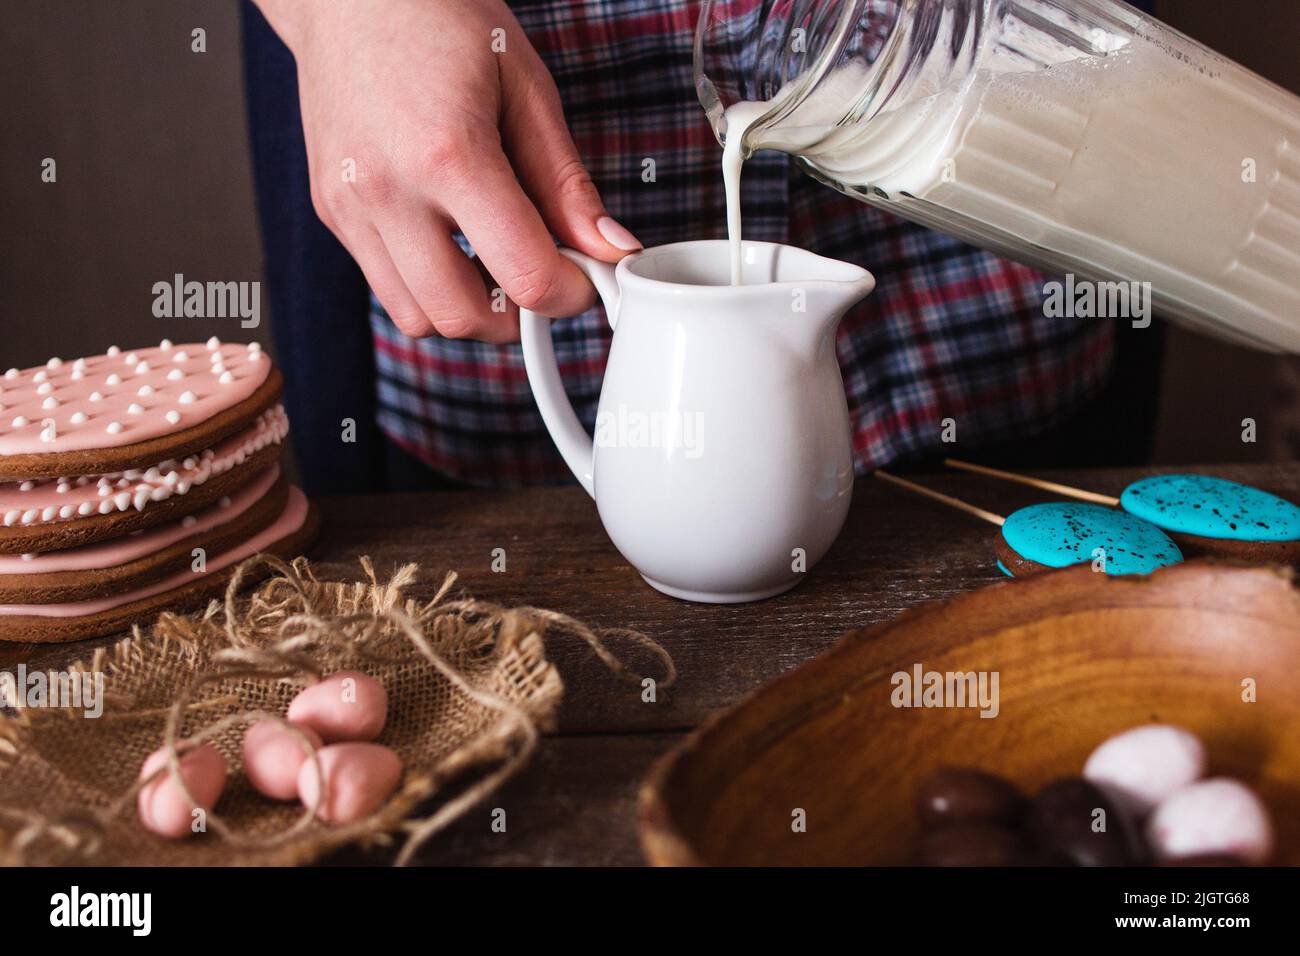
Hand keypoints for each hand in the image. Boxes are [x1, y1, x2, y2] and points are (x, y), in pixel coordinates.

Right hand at [255, 0, 640, 341]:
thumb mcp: (525, 87)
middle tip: (542, 277)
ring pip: (418, 318)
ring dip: (469, 309)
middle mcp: (387, 191)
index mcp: (448, 155)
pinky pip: (386, 287)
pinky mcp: (332, 213)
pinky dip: (429, 287)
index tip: (585, 279)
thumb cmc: (438, 19)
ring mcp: (350, 207)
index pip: (523, 275)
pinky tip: (451, 242)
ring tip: (494, 262)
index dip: (570, 293)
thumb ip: (567, 183)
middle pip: (463, 317)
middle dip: (518, 315)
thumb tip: (609, 249)